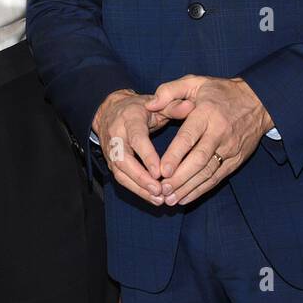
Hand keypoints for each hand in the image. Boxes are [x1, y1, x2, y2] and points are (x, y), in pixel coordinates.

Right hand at [92, 89, 169, 204]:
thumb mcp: (157, 104)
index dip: (147, 156)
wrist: (111, 110)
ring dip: (139, 188)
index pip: (136, 138)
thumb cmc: (140, 108)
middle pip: (123, 160)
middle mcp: (116, 135)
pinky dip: (137, 190)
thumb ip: (173, 106)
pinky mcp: (111, 162)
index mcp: (129, 119)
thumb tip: (190, 107)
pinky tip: (153, 198)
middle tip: (159, 190)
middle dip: (140, 177)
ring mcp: (111, 150)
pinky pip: (121, 178)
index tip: (160, 172)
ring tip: (159, 199)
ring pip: (120, 172)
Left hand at [147, 75, 272, 205]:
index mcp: (207, 113)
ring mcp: (229, 148)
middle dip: (180, 177)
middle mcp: (219, 133)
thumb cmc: (220, 91)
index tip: (161, 170)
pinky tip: (185, 198)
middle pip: (199, 159)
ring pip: (208, 172)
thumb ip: (170, 91)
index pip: (190, 136)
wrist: (258, 102)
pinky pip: (217, 178)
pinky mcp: (236, 160)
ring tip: (169, 199)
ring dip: (188, 187)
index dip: (176, 155)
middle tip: (162, 189)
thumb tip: (149, 105)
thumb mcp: (195, 82)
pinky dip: (201, 190)